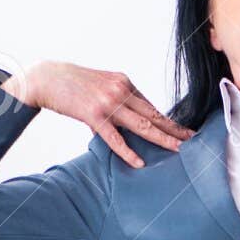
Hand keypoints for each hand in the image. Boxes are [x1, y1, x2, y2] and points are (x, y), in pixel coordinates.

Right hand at [4, 60, 191, 167]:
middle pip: (154, 114)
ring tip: (178, 150)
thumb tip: (129, 119)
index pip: (151, 105)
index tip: (182, 130)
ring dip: (162, 139)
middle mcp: (120, 90)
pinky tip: (140, 162)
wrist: (46, 77)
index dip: (167, 119)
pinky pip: (115, 138)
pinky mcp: (94, 115)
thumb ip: (117, 99)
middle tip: (193, 140)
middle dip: (174, 129)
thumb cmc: (72, 83)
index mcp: (124, 82)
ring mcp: (108, 103)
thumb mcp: (101, 85)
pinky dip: (128, 151)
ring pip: (142, 125)